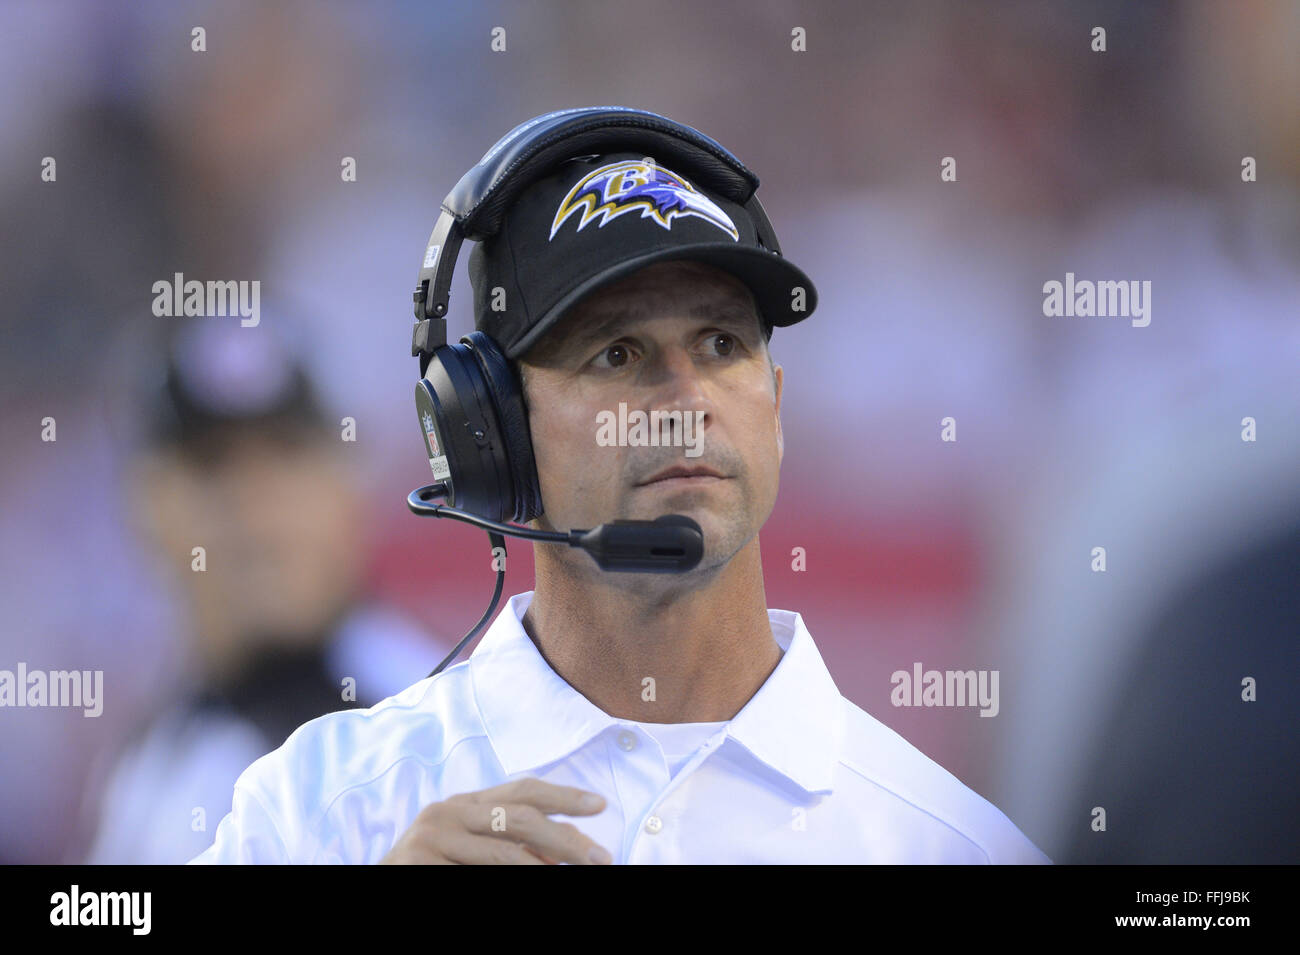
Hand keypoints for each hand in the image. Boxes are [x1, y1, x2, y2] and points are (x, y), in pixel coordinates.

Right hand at [380, 777, 612, 864]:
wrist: (380, 881)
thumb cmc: (435, 868)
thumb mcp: (475, 851)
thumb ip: (513, 844)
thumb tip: (568, 849)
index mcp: (466, 803)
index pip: (522, 790)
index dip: (563, 796)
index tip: (599, 805)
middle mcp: (449, 810)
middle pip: (520, 817)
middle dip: (566, 839)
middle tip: (601, 859)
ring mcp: (432, 835)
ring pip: (503, 852)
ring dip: (542, 868)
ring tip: (571, 878)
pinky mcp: (419, 860)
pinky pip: (477, 875)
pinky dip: (509, 881)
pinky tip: (536, 881)